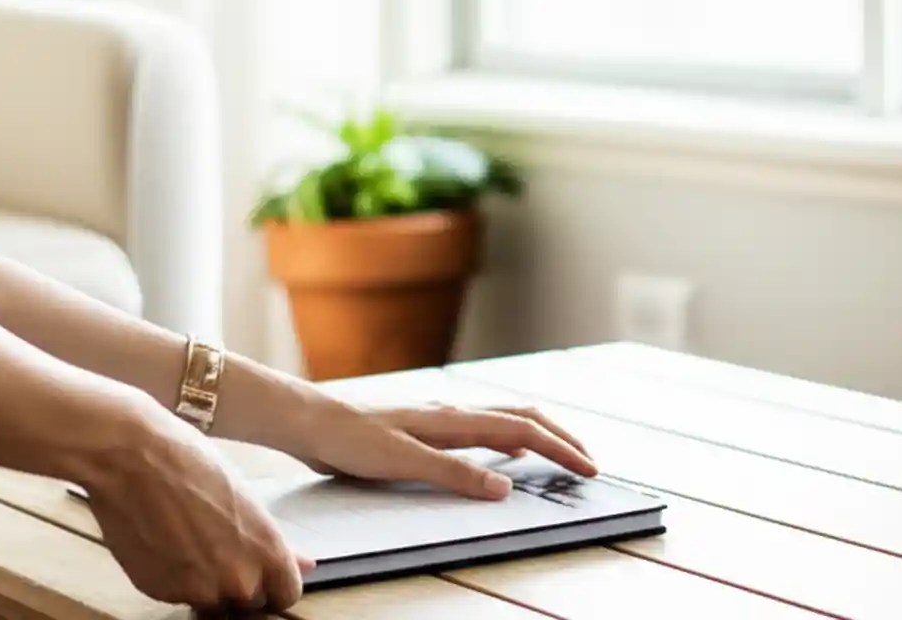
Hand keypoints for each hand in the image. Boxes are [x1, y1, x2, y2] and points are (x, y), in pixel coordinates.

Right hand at [81, 399, 312, 611]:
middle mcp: (238, 580)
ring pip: (213, 604)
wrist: (134, 460)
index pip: (287, 594)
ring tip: (192, 544)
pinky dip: (175, 580)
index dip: (276, 583)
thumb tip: (306, 563)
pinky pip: (178, 596)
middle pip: (250, 602)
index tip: (265, 572)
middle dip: (241, 583)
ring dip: (207, 585)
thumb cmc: (196, 466)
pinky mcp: (160, 592)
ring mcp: (198, 591)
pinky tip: (167, 544)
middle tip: (222, 549)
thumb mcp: (248, 499)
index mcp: (268, 553)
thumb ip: (274, 542)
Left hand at [304, 403, 597, 499]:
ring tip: (561, 453)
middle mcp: (456, 413)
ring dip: (540, 435)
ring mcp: (444, 418)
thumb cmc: (352, 440)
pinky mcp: (430, 428)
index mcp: (456, 420)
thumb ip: (455, 474)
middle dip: (561, 438)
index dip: (560, 450)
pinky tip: (509, 454)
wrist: (313, 422)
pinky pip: (486, 429)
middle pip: (524, 417)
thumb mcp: (403, 462)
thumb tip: (507, 488)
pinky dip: (512, 438)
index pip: (524, 432)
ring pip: (507, 419)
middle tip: (588, 463)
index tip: (587, 469)